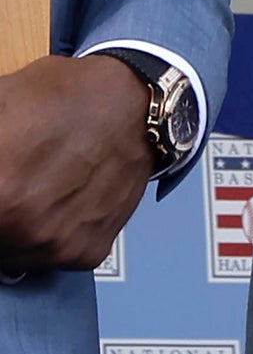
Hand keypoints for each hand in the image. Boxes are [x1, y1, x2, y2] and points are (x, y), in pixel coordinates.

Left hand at [0, 55, 152, 273]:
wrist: (138, 103)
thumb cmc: (69, 97)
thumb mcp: (1, 99)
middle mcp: (22, 226)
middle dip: (0, 204)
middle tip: (11, 177)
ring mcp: (55, 244)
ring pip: (13, 252)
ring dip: (16, 227)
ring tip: (34, 187)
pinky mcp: (86, 251)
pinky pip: (51, 256)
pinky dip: (51, 234)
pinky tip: (59, 199)